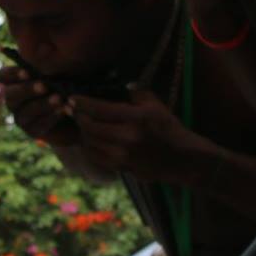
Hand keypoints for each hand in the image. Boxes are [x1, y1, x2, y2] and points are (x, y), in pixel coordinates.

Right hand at [0, 65, 77, 147]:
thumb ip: (48, 66)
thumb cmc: (66, 82)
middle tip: (44, 86)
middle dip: (27, 90)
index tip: (28, 72)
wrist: (77, 109)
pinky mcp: (33, 131)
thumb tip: (44, 65)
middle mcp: (14, 100)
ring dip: (42, 104)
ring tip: (59, 98)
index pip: (3, 76)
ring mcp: (21, 117)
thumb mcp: (58, 70)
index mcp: (15, 81)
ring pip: (25, 111)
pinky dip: (51, 117)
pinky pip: (38, 125)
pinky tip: (63, 110)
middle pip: (10, 95)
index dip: (12, 74)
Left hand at [68, 89, 213, 186]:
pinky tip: (91, 140)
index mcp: (135, 119)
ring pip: (90, 144)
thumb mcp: (155, 104)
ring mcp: (123, 156)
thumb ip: (134, 93)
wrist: (184, 159)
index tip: (72, 98)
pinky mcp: (122, 168)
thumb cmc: (169, 128)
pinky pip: (96, 158)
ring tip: (83, 124)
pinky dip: (89, 147)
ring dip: (83, 133)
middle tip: (73, 110)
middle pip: (90, 127)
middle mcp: (126, 139)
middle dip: (79, 117)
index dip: (81, 103)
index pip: (99, 109)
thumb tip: (115, 86)